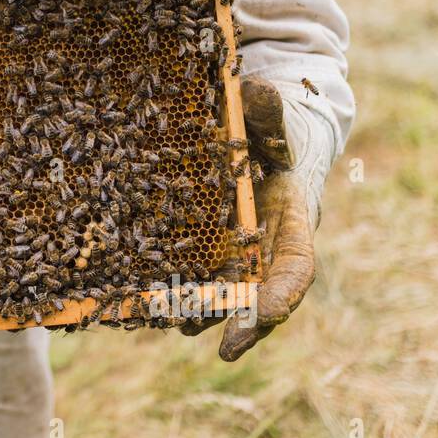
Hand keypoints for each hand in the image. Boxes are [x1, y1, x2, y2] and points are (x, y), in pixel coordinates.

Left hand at [181, 77, 326, 360]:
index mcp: (294, 219)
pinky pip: (193, 270)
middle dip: (236, 319)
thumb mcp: (276, 108)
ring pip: (221, 289)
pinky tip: (141, 295)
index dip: (279, 296)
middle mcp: (268, 244)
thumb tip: (258, 95)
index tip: (260, 319)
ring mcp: (238, 248)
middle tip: (217, 342)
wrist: (265, 127)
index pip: (296, 267)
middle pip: (256, 293)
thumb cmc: (277, 121)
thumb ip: (269, 107)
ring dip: (199, 308)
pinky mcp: (208, 243)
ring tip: (170, 319)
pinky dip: (172, 285)